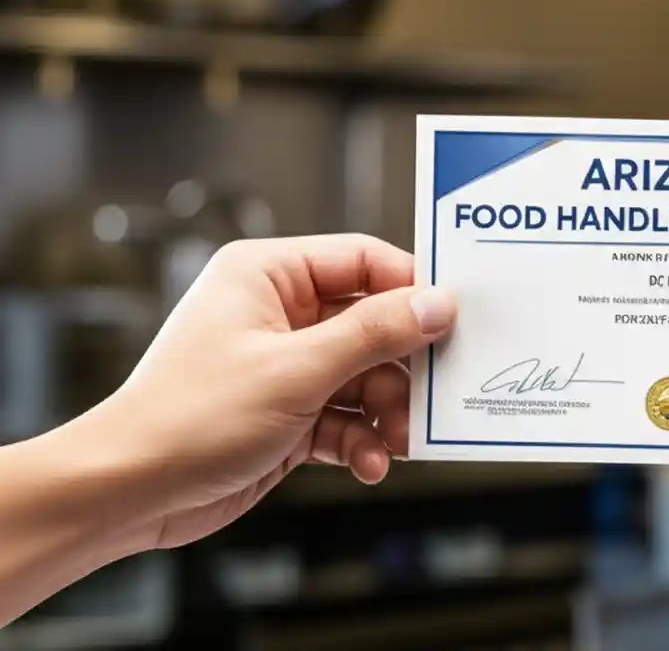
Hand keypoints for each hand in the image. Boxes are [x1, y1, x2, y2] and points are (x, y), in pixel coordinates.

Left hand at [73, 234, 454, 549]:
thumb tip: (438, 304)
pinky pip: (346, 415)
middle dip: (401, 367)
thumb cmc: (190, 417)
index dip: (410, 289)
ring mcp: (284, 364)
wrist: (131, 492)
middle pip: (372, 324)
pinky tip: (368, 463)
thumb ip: (374, 334)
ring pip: (365, 375)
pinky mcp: (289, 411)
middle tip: (430, 395)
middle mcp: (278, 313)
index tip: (452, 320)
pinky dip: (362, 439)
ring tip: (395, 441)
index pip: (361, 261)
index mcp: (268, 275)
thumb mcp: (297, 369)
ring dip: (386, 411)